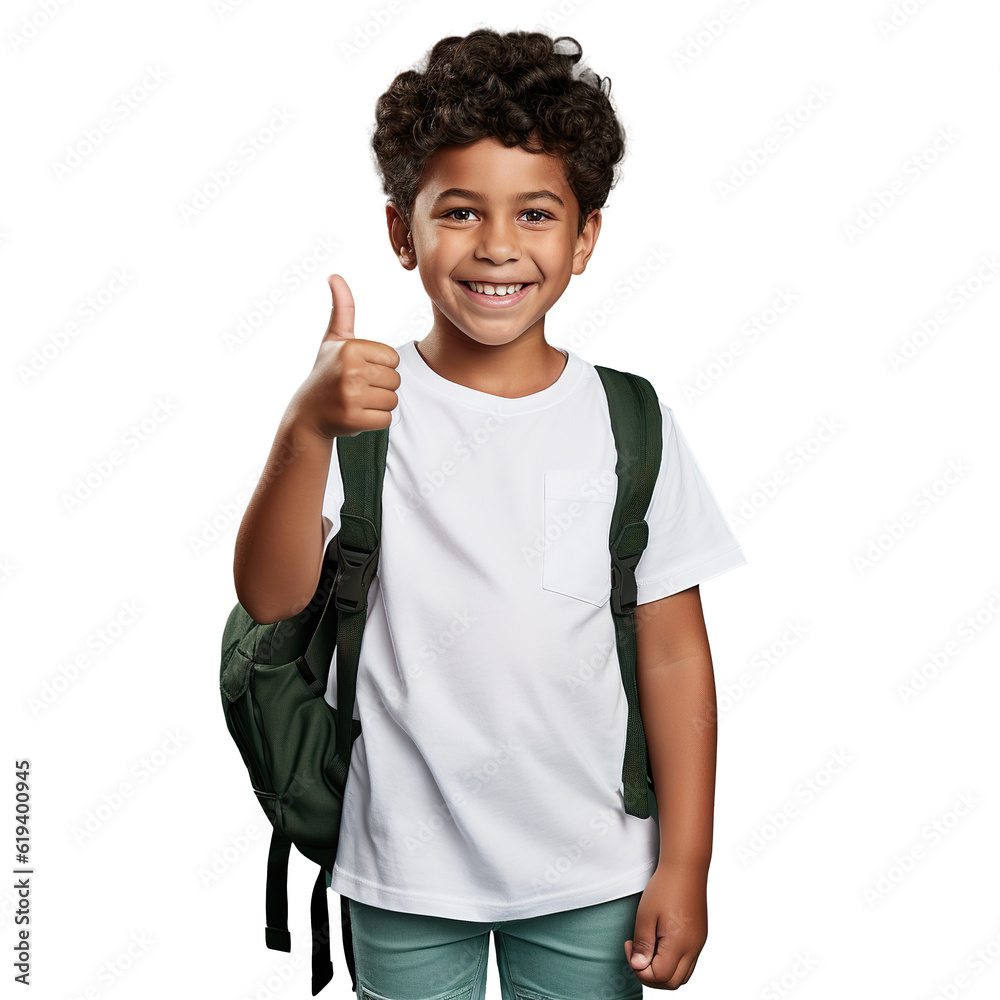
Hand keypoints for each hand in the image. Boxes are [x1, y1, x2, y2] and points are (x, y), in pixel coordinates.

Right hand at [292, 274, 399, 438]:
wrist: (308, 413)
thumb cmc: (326, 373)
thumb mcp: (333, 339)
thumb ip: (342, 308)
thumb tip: (334, 275)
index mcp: (351, 348)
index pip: (393, 359)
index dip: (380, 366)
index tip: (360, 370)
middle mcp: (351, 370)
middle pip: (395, 380)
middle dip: (380, 386)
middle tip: (357, 388)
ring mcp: (352, 396)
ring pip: (392, 400)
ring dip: (378, 404)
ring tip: (357, 400)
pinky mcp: (354, 419)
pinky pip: (386, 418)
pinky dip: (375, 420)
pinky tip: (357, 415)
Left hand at [624, 861, 708, 988]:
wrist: (686, 867)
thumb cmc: (665, 887)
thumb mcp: (645, 915)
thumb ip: (642, 944)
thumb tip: (638, 966)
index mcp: (680, 944)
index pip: (660, 977)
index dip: (639, 968)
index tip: (629, 946)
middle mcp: (693, 948)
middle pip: (673, 983)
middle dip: (651, 976)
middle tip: (637, 953)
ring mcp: (698, 943)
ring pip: (682, 975)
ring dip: (663, 971)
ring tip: (648, 948)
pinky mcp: (699, 937)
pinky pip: (688, 961)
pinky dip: (672, 962)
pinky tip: (660, 943)